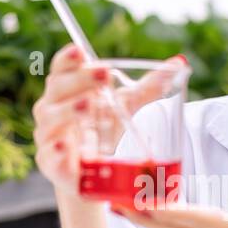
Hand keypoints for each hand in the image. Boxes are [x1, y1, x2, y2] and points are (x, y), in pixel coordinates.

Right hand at [32, 44, 185, 201]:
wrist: (93, 177)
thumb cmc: (103, 134)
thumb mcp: (125, 107)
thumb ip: (148, 87)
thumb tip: (178, 63)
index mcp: (67, 91)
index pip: (61, 69)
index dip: (68, 59)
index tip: (80, 50)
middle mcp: (52, 110)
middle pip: (57, 88)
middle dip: (78, 80)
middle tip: (102, 75)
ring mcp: (49, 137)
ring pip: (50, 119)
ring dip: (68, 110)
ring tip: (87, 103)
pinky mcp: (52, 165)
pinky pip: (50, 156)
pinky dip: (57, 151)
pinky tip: (66, 147)